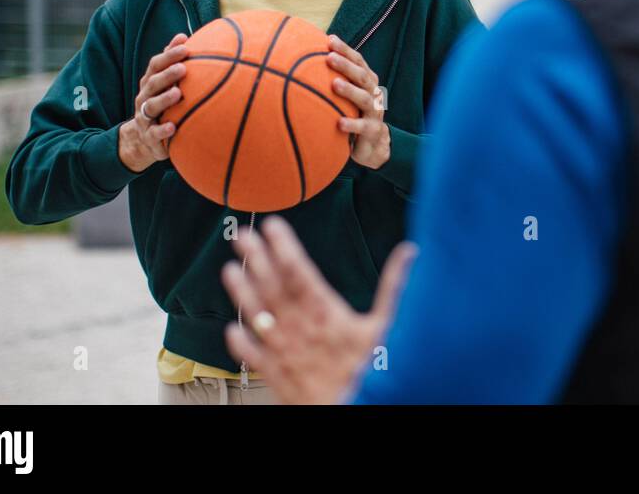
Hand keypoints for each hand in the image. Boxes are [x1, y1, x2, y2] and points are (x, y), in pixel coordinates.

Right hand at [118, 33, 188, 172]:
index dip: (168, 56)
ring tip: (178, 93)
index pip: (155, 65)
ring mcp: (145, 117)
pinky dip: (162, 130)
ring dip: (164, 99)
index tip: (186, 47)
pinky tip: (173, 127)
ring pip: (151, 106)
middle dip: (167, 74)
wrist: (144, 139)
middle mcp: (144, 98)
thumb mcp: (164, 84)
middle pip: (153, 83)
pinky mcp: (149, 137)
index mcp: (149, 83)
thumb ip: (172, 62)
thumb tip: (183, 35)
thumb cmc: (161, 104)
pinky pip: (154, 134)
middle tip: (183, 68)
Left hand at [222, 215, 416, 403]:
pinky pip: (253, 357)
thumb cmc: (372, 377)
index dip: (283, 246)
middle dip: (256, 258)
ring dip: (242, 292)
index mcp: (326, 315)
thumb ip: (395, 287)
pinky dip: (240, 343)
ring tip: (230, 270)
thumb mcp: (388, 328)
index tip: (272, 226)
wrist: (353, 413)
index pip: (299, 272)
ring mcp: (285, 354)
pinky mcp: (277, 377)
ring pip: (258, 317)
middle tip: (242, 236)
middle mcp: (300, 331)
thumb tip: (408, 254)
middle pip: (272, 288)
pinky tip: (230, 330)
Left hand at [326, 34, 390, 169]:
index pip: (358, 61)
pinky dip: (351, 124)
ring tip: (334, 84)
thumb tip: (301, 62)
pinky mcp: (373, 130)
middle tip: (329, 58)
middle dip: (346, 66)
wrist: (373, 144)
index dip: (346, 50)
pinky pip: (363, 127)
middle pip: (362, 76)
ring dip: (349, 91)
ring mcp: (375, 112)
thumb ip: (332, 80)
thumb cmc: (354, 113)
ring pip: (364, 98)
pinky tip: (338, 123)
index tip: (330, 39)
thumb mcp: (347, 96)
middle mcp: (373, 93)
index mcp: (367, 81)